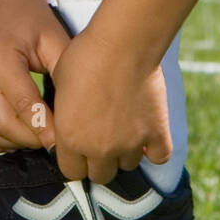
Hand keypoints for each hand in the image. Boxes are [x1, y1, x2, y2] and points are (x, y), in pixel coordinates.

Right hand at [0, 0, 69, 152]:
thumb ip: (65, 77)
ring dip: (15, 144)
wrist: (7, 4)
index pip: (24, 106)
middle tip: (57, 144)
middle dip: (32, 140)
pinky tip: (19, 137)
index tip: (67, 142)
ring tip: (41, 140)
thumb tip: (76, 120)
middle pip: (3, 124)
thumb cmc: (38, 22)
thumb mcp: (56, 42)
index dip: (46, 129)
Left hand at [49, 28, 172, 184]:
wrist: (122, 44)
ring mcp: (130, 143)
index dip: (74, 159)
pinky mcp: (156, 133)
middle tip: (103, 138)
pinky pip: (160, 157)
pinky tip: (149, 135)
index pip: (71, 172)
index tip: (79, 146)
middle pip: (100, 175)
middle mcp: (100, 149)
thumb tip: (66, 115)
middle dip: (99, 161)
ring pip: (128, 165)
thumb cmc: (86, 56)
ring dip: (125, 152)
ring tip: (125, 129)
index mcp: (71, 139)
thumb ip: (63, 110)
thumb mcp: (59, 83)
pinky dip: (155, 149)